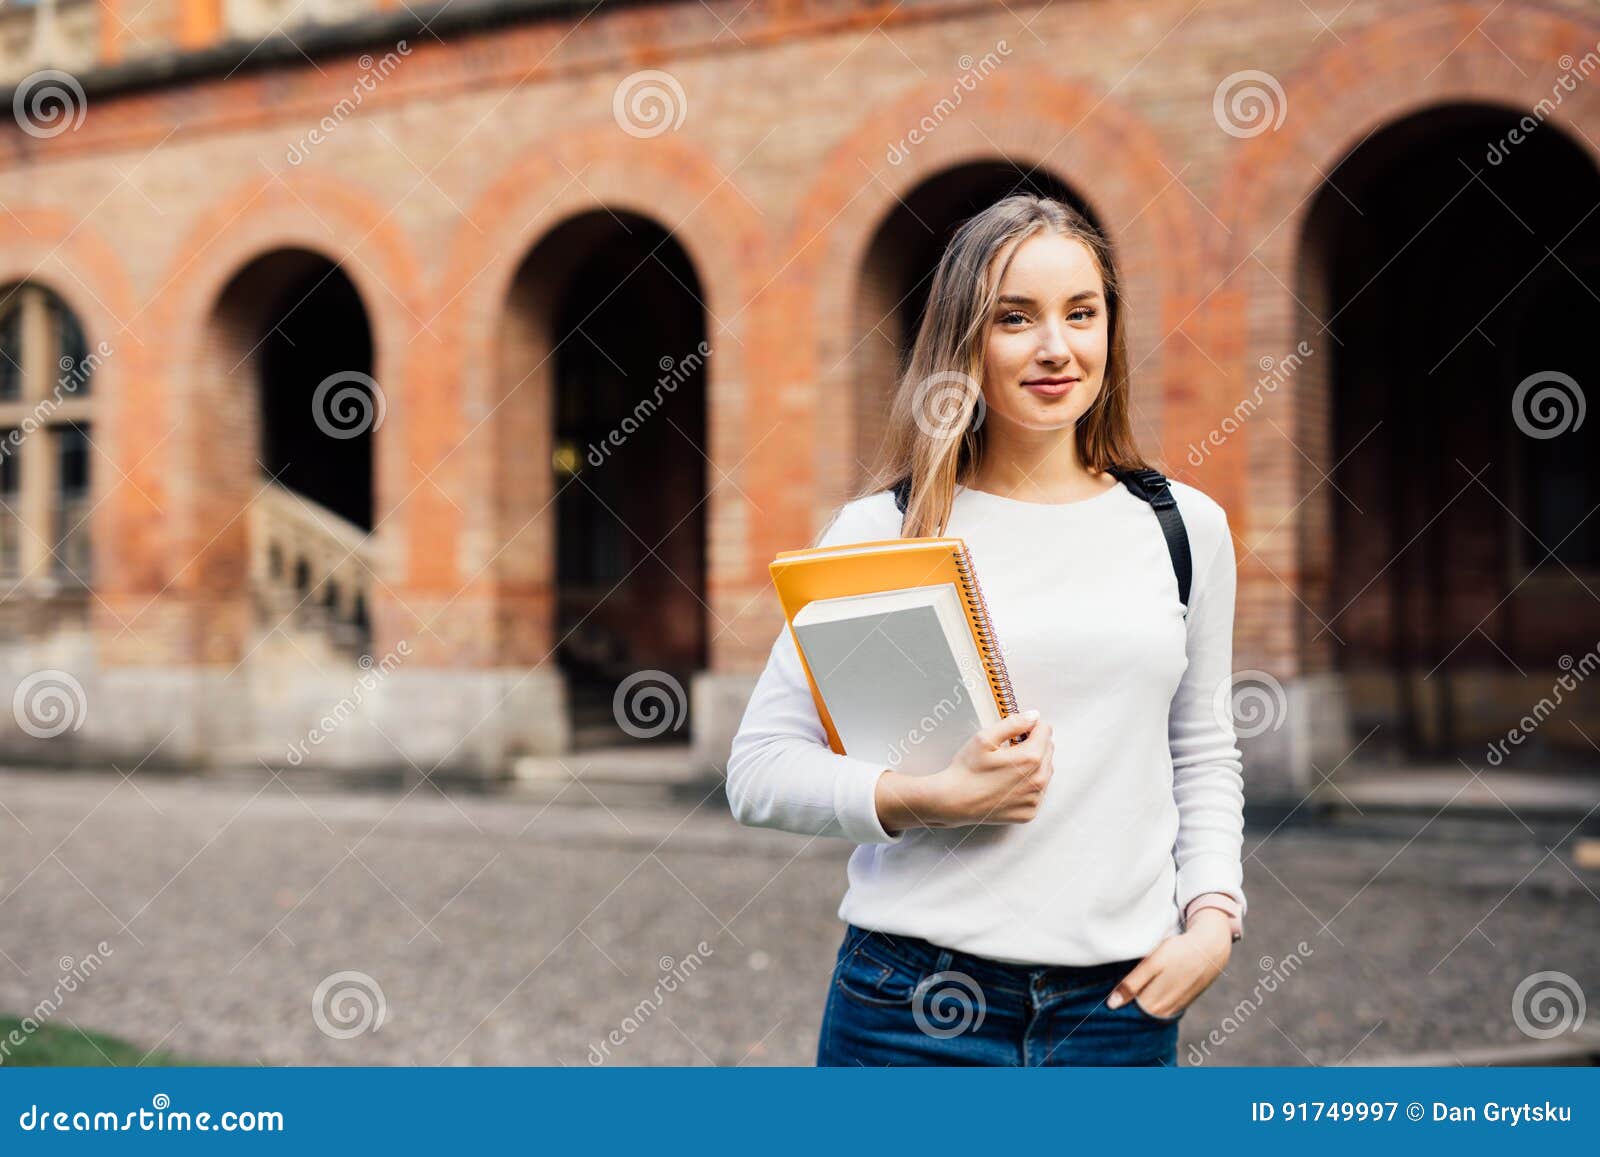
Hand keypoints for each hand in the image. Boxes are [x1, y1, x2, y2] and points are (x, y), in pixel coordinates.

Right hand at [874, 711, 1053, 831]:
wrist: (954, 802)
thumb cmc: (967, 770)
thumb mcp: (985, 738)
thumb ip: (1013, 723)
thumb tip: (1033, 716)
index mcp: (1030, 758)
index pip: (1045, 731)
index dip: (1031, 726)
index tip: (1019, 730)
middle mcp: (1038, 780)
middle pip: (1048, 751)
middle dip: (1034, 744)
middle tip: (1010, 748)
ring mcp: (1035, 799)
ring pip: (1045, 772)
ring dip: (1034, 765)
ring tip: (1009, 767)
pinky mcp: (1029, 812)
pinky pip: (1038, 792)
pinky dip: (1028, 785)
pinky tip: (1009, 784)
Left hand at [1106, 909, 1232, 1018]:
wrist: (1210, 949)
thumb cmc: (1178, 952)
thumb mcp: (1152, 963)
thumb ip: (1132, 984)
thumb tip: (1111, 1005)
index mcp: (1153, 1003)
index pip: (1126, 1014)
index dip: (1114, 1008)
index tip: (1102, 1004)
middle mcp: (1164, 1011)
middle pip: (1137, 1015)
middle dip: (1125, 1008)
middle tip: (1111, 998)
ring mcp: (1174, 1009)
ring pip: (1149, 1013)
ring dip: (1137, 1006)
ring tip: (1127, 993)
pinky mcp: (1181, 1003)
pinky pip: (1161, 1009)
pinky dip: (1151, 1004)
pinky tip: (1145, 993)